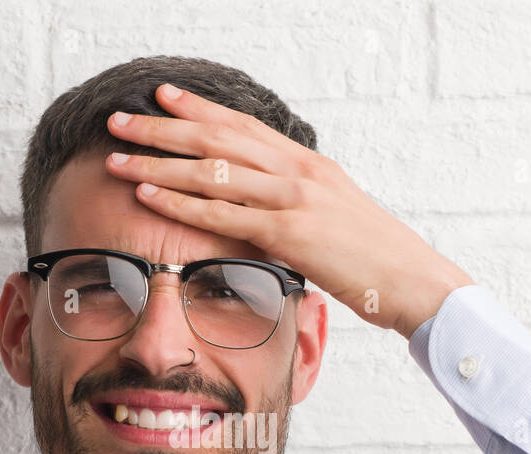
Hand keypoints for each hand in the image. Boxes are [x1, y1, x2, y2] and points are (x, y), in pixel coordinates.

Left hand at [103, 82, 474, 338]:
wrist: (413, 280)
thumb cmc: (374, 259)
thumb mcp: (333, 220)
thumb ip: (296, 209)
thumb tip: (265, 215)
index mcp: (307, 165)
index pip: (243, 126)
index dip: (199, 109)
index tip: (162, 97)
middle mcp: (297, 171)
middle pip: (217, 139)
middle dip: (163, 128)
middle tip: (119, 120)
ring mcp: (294, 198)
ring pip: (212, 171)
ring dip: (158, 163)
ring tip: (117, 158)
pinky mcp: (289, 232)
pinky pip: (223, 213)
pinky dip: (181, 203)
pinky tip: (148, 197)